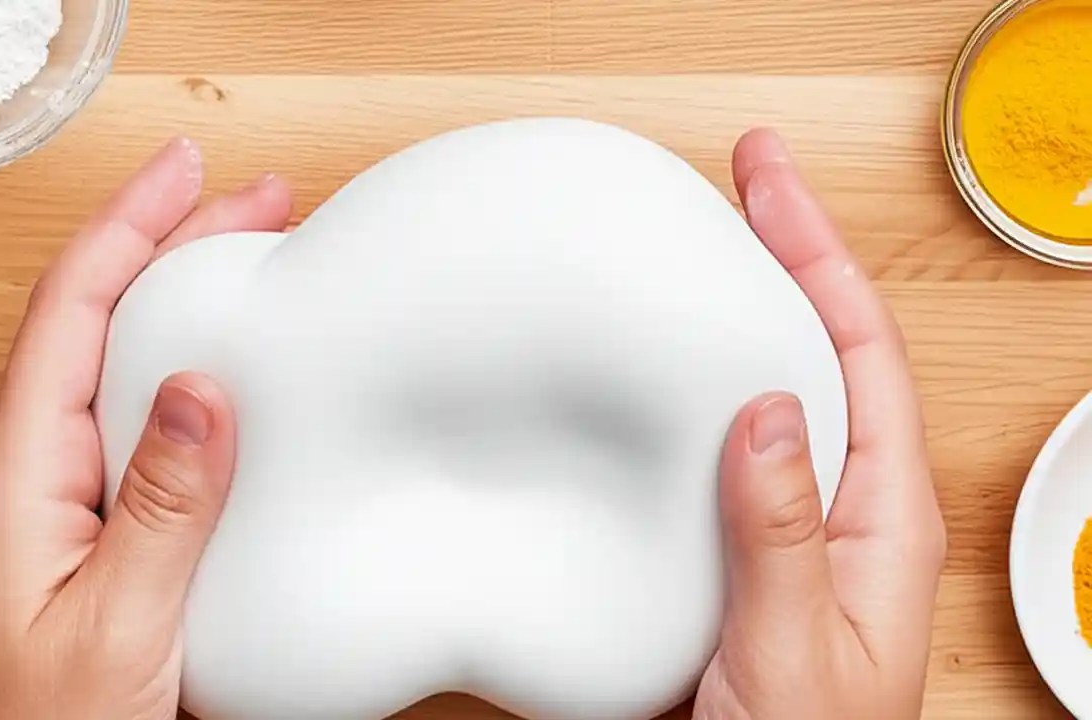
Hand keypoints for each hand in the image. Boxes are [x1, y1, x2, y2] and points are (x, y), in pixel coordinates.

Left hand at [0, 138, 293, 719]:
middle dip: (172, 242)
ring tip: (251, 252)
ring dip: (186, 294)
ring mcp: (71, 492)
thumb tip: (200, 389)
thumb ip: (160, 507)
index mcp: (20, 479)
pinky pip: (147, 415)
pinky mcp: (106, 519)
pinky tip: (235, 359)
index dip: (125, 228)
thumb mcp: (119, 623)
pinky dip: (194, 363)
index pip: (69, 314)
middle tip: (255, 200)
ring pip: (125, 359)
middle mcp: (38, 470)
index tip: (182, 169)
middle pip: (100, 318)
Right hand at [693, 130, 946, 719]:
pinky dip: (700, 383)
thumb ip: (782, 536)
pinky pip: (727, 440)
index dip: (819, 255)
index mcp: (883, 520)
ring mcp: (795, 520)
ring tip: (710, 242)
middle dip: (792, 251)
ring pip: (779, 384)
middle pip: (828, 345)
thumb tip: (767, 413)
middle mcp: (846, 506)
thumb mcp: (795, 651)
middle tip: (746, 180)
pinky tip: (664, 367)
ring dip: (747, 307)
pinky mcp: (744, 542)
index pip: (862, 352)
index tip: (773, 185)